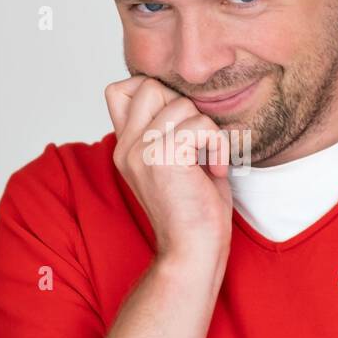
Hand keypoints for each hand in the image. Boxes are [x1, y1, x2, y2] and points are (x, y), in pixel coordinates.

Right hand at [105, 76, 232, 265]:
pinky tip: (215, 169)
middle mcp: (127, 147)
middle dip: (184, 108)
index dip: (151, 91)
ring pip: (182, 104)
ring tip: (207, 161)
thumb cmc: (193, 211)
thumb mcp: (173, 163)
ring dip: (206, 130)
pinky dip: (217, 144)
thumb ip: (166, 131)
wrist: (192, 252)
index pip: (119, 90)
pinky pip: (200, 125)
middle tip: (196, 144)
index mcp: (125, 148)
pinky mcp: (162, 158)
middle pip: (150, 86)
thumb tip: (180, 96)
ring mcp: (140, 152)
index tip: (178, 124)